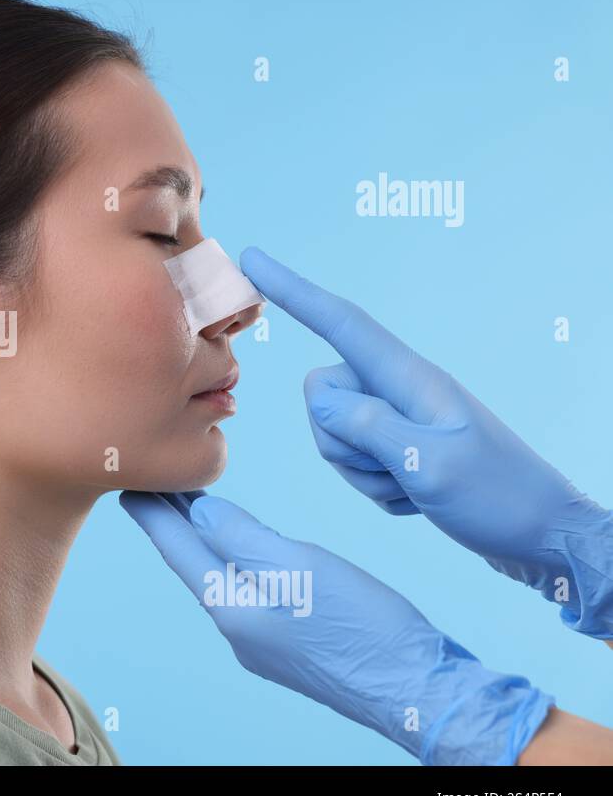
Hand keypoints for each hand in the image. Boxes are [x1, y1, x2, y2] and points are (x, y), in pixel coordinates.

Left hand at [120, 490, 555, 764]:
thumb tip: (198, 512)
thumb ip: (243, 538)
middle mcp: (237, 627)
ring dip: (204, 540)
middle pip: (194, 562)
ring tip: (191, 506)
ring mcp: (262, 641)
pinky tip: (243, 551)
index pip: (177, 548)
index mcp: (230, 605)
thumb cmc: (362, 628)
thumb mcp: (299, 567)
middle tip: (153, 484)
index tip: (129, 482)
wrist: (417, 693)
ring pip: (220, 577)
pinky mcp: (290, 644)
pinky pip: (248, 592)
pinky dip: (236, 561)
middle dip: (172, 522)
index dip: (153, 512)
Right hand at [240, 246, 612, 638]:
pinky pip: (353, 463)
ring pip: (331, 434)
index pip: (341, 323)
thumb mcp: (432, 465)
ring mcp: (400, 419)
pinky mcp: (401, 448)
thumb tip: (317, 396)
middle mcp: (401, 390)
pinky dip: (378, 488)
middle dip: (341, 442)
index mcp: (412, 379)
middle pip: (322, 395)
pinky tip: (418, 497)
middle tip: (398, 469)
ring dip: (362, 472)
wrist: (544, 537)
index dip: (292, 290)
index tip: (252, 259)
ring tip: (413, 486)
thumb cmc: (498, 498)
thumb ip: (368, 426)